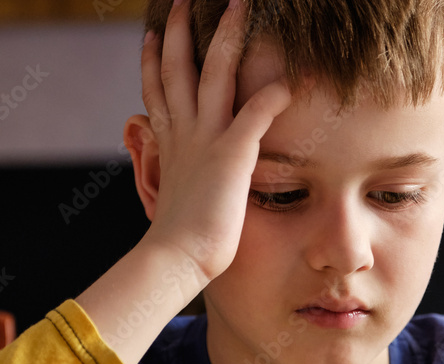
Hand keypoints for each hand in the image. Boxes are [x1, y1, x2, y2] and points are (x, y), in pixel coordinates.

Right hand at [131, 0, 291, 282]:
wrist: (174, 258)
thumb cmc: (178, 241)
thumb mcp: (175, 200)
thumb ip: (180, 181)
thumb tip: (180, 184)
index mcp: (170, 144)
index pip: (159, 92)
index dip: (154, 62)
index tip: (155, 36)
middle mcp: (184, 134)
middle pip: (179, 69)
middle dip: (181, 31)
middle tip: (180, 0)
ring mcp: (206, 140)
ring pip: (215, 74)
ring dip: (227, 37)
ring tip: (238, 6)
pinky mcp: (231, 155)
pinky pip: (255, 114)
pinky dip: (271, 95)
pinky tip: (289, 80)